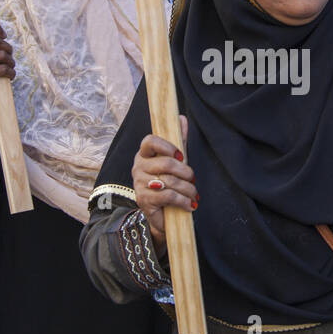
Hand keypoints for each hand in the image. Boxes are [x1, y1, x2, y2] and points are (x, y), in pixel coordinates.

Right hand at [133, 115, 195, 256]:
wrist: (162, 215)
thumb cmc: (169, 184)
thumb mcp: (176, 162)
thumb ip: (178, 141)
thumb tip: (181, 118)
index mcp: (144, 155)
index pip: (149, 141)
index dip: (167, 146)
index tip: (182, 156)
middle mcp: (138, 167)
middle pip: (166, 163)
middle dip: (186, 172)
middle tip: (193, 180)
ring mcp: (139, 184)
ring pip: (169, 181)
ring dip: (188, 189)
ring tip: (194, 195)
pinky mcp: (144, 200)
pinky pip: (168, 196)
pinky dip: (183, 201)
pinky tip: (189, 205)